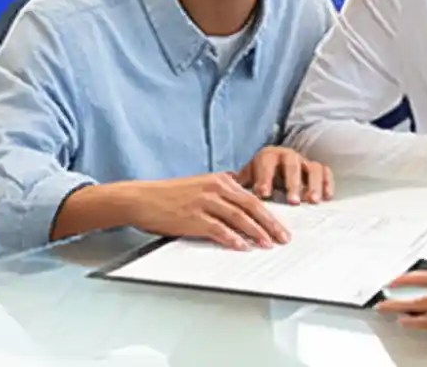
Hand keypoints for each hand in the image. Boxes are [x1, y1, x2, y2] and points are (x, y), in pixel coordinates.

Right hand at [119, 173, 290, 250]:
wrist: (142, 198)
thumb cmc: (169, 196)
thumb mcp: (200, 187)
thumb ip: (221, 195)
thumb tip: (242, 209)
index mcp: (220, 180)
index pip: (252, 198)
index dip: (270, 214)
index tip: (282, 227)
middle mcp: (215, 188)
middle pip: (251, 207)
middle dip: (270, 224)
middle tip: (283, 238)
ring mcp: (204, 202)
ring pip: (239, 217)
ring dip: (256, 232)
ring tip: (268, 244)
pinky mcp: (192, 217)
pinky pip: (218, 229)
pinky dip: (233, 238)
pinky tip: (243, 246)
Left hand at [236, 146, 333, 204]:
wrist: (273, 167)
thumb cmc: (259, 177)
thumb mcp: (246, 178)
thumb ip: (237, 184)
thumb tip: (221, 186)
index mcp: (267, 156)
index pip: (266, 163)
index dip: (265, 178)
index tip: (263, 194)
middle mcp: (287, 155)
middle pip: (292, 164)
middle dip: (292, 183)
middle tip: (293, 201)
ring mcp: (303, 161)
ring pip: (312, 167)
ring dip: (313, 184)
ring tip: (312, 201)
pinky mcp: (316, 168)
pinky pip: (325, 171)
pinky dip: (327, 183)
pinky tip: (327, 198)